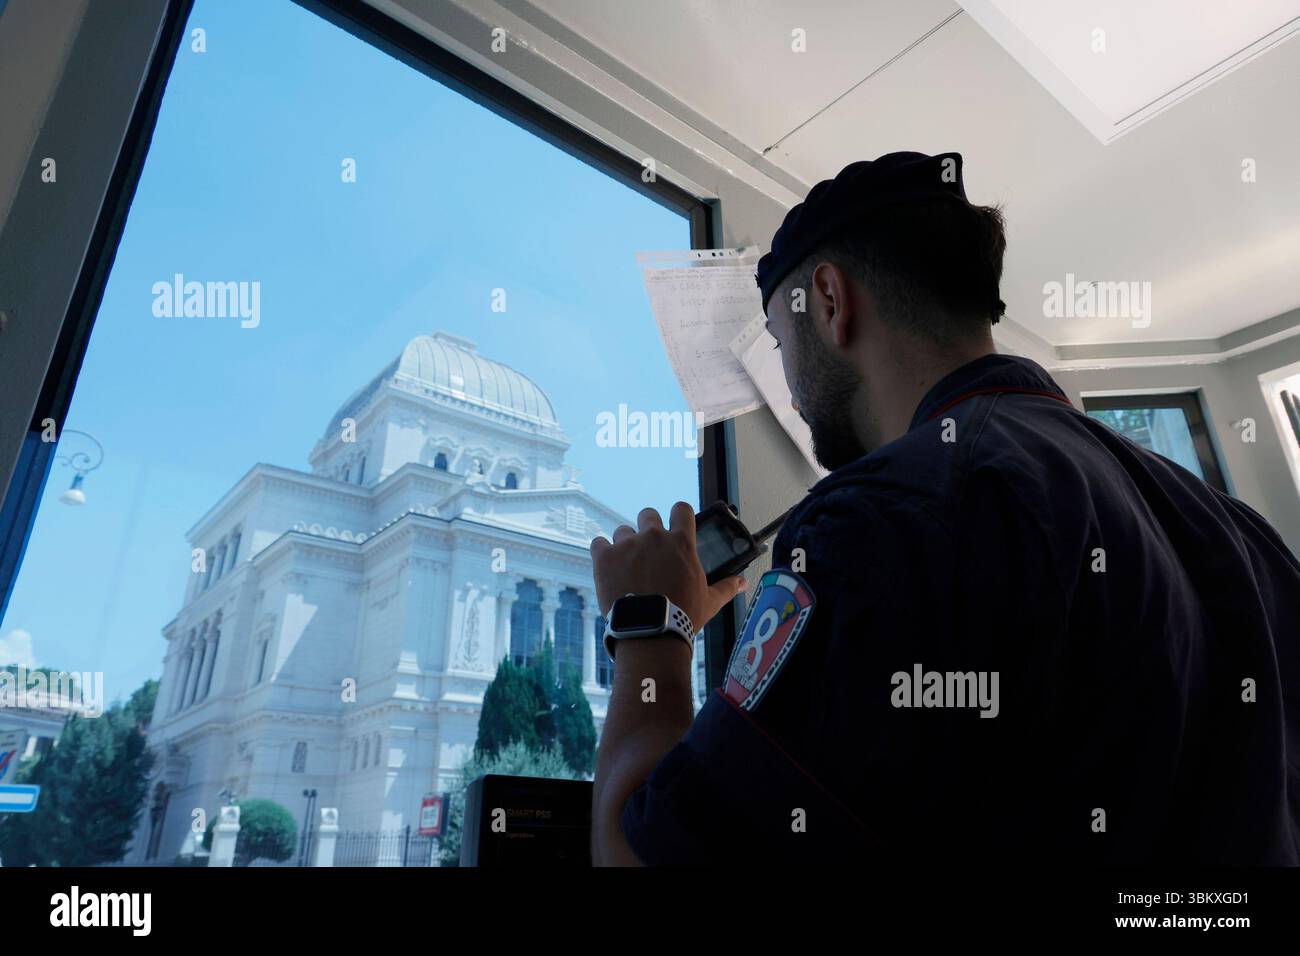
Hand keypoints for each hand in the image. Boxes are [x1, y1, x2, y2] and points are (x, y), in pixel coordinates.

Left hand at [589, 501, 746, 631]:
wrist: (650, 633)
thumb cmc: (683, 616)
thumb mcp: (710, 601)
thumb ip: (727, 586)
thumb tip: (743, 582)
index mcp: (681, 542)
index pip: (681, 508)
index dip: (677, 516)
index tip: (674, 526)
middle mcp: (653, 537)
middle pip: (648, 514)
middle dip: (648, 528)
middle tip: (649, 551)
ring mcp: (627, 545)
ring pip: (623, 531)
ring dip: (625, 544)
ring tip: (627, 567)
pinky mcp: (605, 557)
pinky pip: (598, 543)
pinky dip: (602, 553)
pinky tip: (608, 568)